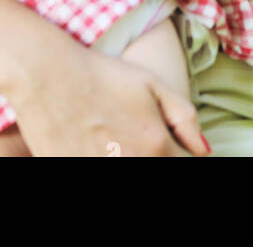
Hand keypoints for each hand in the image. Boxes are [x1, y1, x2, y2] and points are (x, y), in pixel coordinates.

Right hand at [12, 38, 208, 157]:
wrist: (48, 76)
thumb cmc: (102, 76)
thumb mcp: (151, 84)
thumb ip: (185, 118)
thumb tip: (204, 151)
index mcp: (156, 146)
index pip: (181, 165)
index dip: (176, 154)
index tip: (165, 145)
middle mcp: (133, 165)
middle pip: (157, 171)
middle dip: (152, 157)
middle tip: (132, 137)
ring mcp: (101, 172)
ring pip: (132, 177)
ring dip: (128, 159)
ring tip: (114, 142)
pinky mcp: (72, 173)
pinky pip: (97, 175)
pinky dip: (102, 161)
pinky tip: (94, 147)